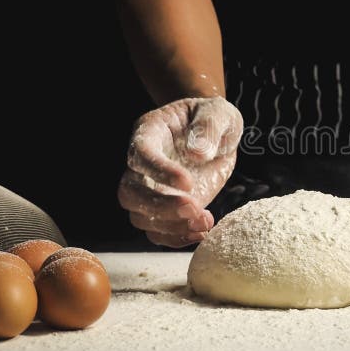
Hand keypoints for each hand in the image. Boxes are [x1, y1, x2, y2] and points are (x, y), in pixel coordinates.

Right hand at [118, 97, 242, 246]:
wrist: (217, 135)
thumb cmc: (214, 118)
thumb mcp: (219, 112)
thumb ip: (209, 126)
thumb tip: (197, 153)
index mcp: (150, 132)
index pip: (141, 154)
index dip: (158, 171)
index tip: (188, 183)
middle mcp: (142, 163)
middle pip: (130, 192)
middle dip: (159, 206)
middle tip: (194, 209)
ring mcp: (151, 188)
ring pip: (140, 216)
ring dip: (171, 226)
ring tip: (205, 222)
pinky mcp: (165, 207)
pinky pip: (156, 231)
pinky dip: (176, 238)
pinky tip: (201, 233)